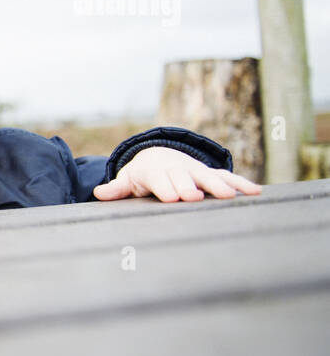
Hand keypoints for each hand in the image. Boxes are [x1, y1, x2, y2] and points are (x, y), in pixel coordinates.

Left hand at [93, 147, 262, 202]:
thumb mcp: (128, 181)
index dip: (166, 187)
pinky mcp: (210, 175)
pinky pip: (227, 177)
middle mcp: (177, 169)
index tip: (172, 197)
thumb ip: (117, 189)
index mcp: (154, 172)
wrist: (158, 157)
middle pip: (184, 177)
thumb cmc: (141, 176)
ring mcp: (195, 171)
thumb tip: (99, 193)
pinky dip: (241, 184)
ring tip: (230, 197)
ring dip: (219, 186)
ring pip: (208, 177)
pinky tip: (257, 192)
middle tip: (196, 197)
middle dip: (190, 186)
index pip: (160, 179)